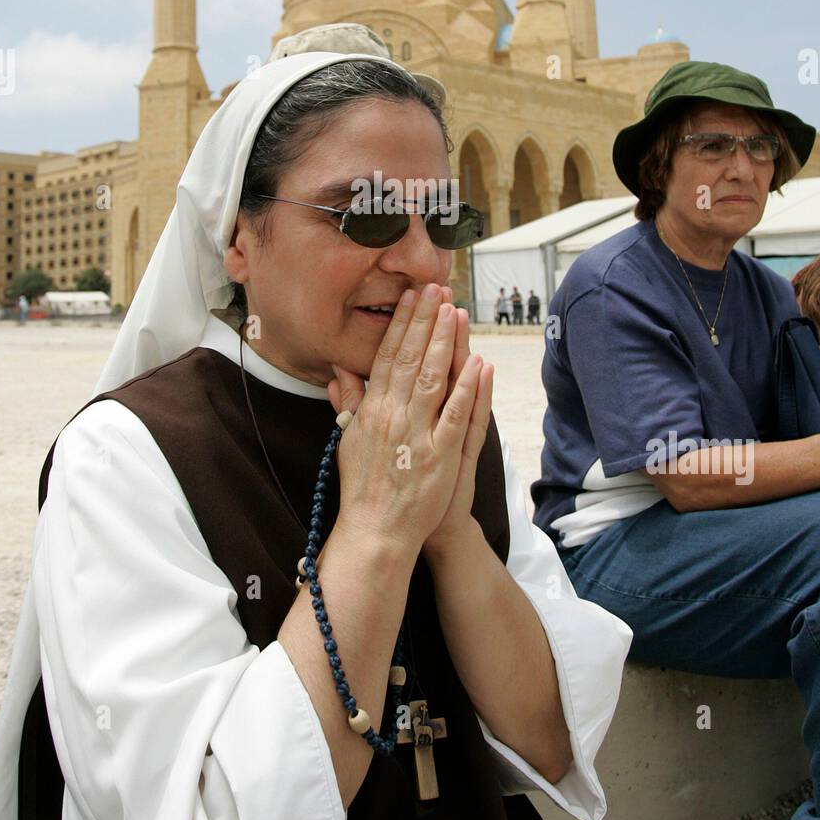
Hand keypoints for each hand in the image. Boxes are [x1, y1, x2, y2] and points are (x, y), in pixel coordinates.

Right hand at [326, 283, 486, 560]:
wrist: (375, 531)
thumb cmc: (362, 487)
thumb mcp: (348, 440)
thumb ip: (348, 403)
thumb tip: (340, 370)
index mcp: (371, 410)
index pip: (387, 356)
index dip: (401, 324)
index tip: (411, 297)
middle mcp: (392, 416)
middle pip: (410, 359)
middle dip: (425, 321)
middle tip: (436, 288)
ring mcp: (417, 435)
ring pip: (432, 378)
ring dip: (445, 343)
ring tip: (455, 310)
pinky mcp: (439, 456)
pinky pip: (456, 416)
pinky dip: (467, 389)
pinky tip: (478, 363)